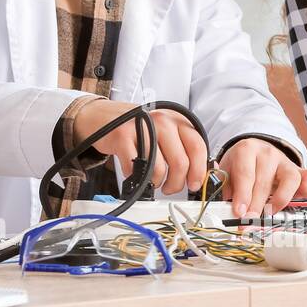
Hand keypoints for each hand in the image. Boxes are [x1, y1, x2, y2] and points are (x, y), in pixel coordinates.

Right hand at [72, 99, 208, 195]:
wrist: (103, 117)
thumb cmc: (137, 129)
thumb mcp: (165, 133)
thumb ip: (184, 149)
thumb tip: (204, 174)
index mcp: (176, 120)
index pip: (197, 147)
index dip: (198, 171)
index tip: (194, 184)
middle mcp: (161, 121)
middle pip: (180, 162)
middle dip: (176, 183)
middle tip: (170, 188)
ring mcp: (142, 128)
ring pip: (158, 168)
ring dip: (156, 183)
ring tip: (152, 181)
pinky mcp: (122, 136)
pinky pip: (135, 168)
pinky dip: (136, 177)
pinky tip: (134, 172)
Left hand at [218, 138, 306, 217]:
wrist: (254, 152)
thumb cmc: (240, 166)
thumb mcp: (227, 171)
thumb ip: (225, 187)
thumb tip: (223, 207)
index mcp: (246, 149)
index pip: (245, 173)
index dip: (242, 195)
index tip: (239, 213)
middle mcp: (268, 153)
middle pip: (265, 180)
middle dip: (257, 204)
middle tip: (250, 220)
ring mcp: (286, 161)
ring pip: (290, 179)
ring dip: (280, 199)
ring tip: (269, 213)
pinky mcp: (299, 170)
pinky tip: (299, 199)